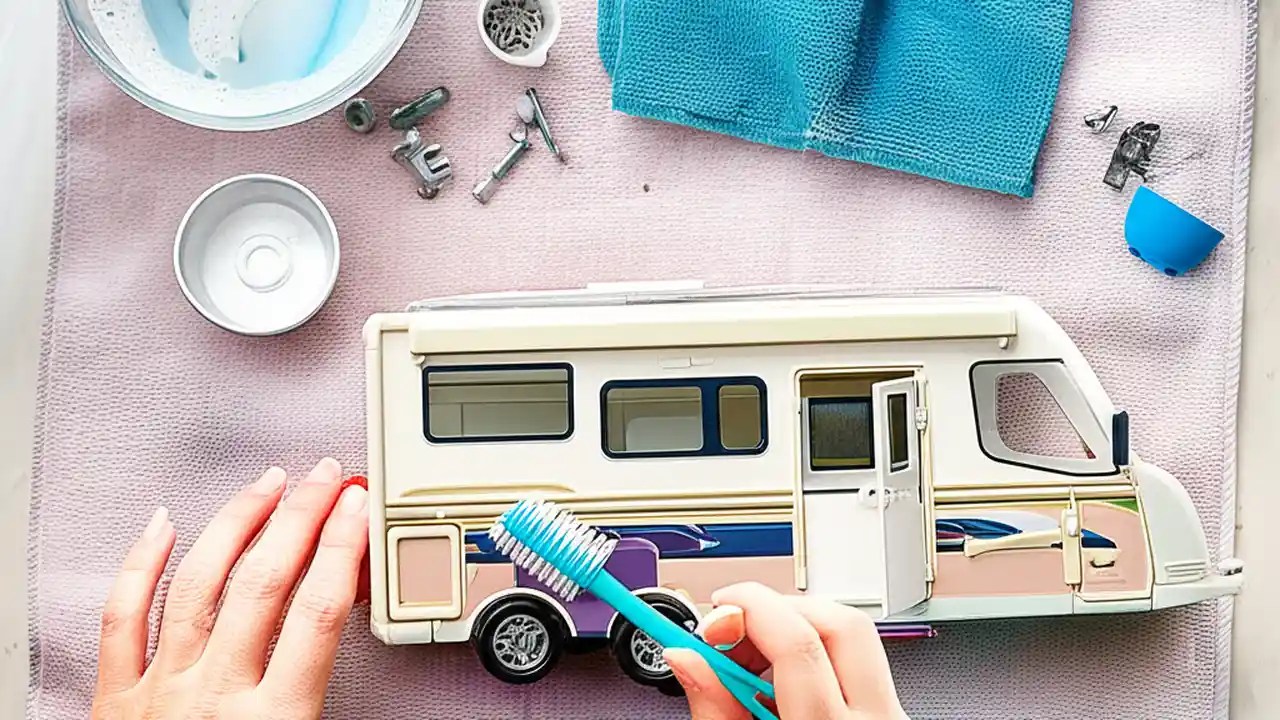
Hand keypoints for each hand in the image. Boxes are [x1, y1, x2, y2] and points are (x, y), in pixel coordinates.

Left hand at [91, 459, 368, 719]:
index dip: (342, 547)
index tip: (356, 507)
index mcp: (273, 718)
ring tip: (264, 487)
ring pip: (197, 584)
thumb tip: (347, 614)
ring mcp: (160, 691)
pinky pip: (123, 618)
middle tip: (323, 479)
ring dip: (236, 524)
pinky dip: (140, 565)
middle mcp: (214, 695)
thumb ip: (321, 685)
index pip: (317, 611)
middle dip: (299, 517)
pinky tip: (162, 526)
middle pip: (263, 582)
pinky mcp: (115, 700)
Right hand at [664, 583, 907, 719]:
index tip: (711, 612)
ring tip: (752, 669)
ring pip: (850, 633)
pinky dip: (813, 657)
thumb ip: (715, 709)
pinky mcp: (891, 713)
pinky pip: (856, 660)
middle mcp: (876, 718)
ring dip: (793, 630)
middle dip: (774, 610)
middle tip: (729, 634)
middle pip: (836, 620)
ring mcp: (891, 714)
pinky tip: (782, 687)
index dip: (747, 611)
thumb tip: (686, 657)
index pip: (797, 642)